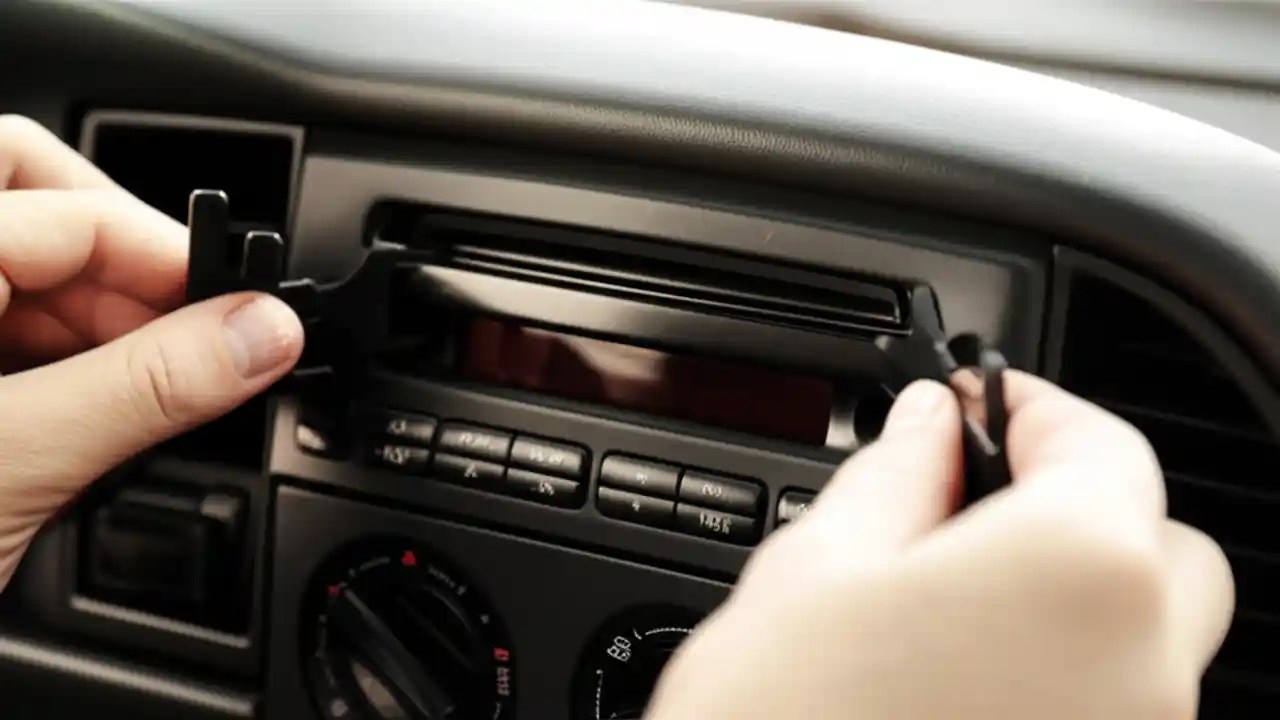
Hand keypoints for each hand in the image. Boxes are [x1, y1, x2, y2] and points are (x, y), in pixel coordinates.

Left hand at [0, 116, 302, 587]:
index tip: (243, 310)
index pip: (60, 200)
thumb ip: (153, 386)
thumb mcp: (15, 464)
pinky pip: (8, 328)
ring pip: (23, 266)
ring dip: (104, 318)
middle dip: (124, 263)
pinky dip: (67, 357)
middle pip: (32, 199)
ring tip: (155, 386)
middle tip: (195, 328)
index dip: (165, 251)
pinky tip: (98, 406)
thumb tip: (261, 334)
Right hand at [647, 373, 1232, 719]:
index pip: (1101, 443)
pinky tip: (955, 684)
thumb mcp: (814, 570)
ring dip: (1067, 600)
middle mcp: (1143, 672)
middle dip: (1077, 508)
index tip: (973, 402)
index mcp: (1079, 575)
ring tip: (946, 606)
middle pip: (1155, 548)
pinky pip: (1108, 710)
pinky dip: (1056, 679)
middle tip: (972, 503)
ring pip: (1141, 640)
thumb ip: (894, 476)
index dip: (1029, 407)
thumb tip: (927, 425)